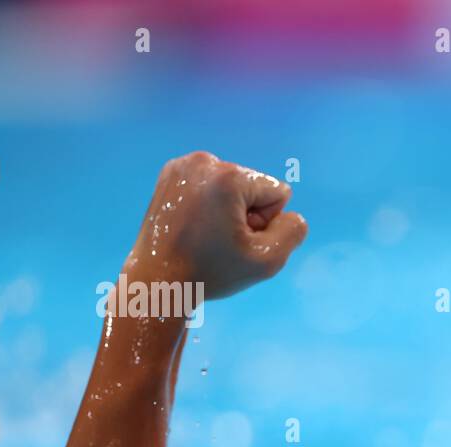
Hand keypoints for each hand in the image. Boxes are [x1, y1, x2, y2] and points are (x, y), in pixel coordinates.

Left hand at [122, 151, 307, 300]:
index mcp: (228, 176)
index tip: (238, 240)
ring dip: (228, 211)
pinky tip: (193, 225)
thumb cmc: (211, 272)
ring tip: (205, 235)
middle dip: (246, 214)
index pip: (277, 193)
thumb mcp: (267, 260)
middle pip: (253, 188)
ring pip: (232, 188)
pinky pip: (211, 186)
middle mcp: (204, 161)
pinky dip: (208, 205)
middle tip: (220, 241)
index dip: (266, 222)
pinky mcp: (170, 174)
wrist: (157, 281)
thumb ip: (293, 231)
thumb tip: (291, 215)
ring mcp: (183, 165)